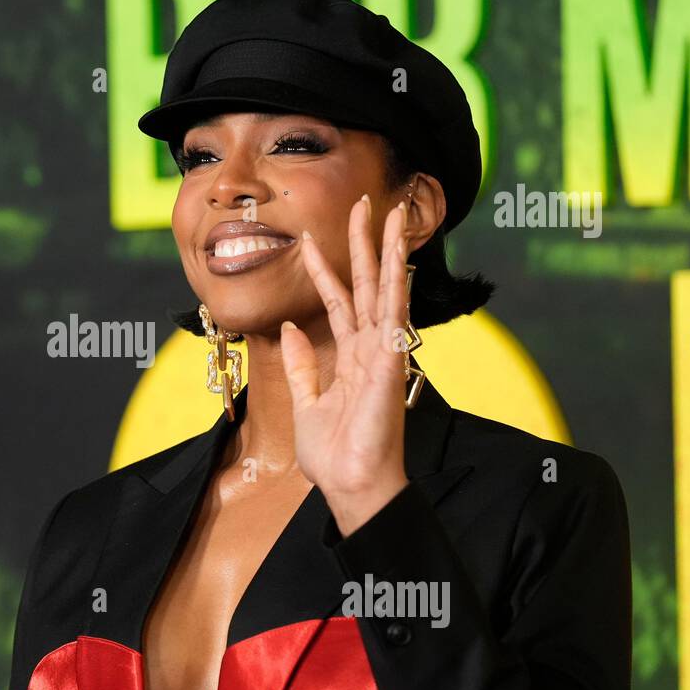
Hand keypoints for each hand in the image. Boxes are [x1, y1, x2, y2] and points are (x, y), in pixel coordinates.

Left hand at [279, 194, 411, 536]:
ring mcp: (382, 354)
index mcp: (351, 357)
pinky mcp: (389, 363)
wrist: (352, 486)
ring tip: (387, 213)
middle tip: (361, 203)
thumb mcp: (306, 403)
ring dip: (385, 252)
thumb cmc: (334, 455)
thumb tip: (292, 328)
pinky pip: (392, 317)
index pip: (337, 301)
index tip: (308, 238)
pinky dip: (395, 287)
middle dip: (362, 244)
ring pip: (384, 291)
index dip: (324, 269)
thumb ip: (302, 365)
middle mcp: (370, 349)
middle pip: (365, 285)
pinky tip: (397, 258)